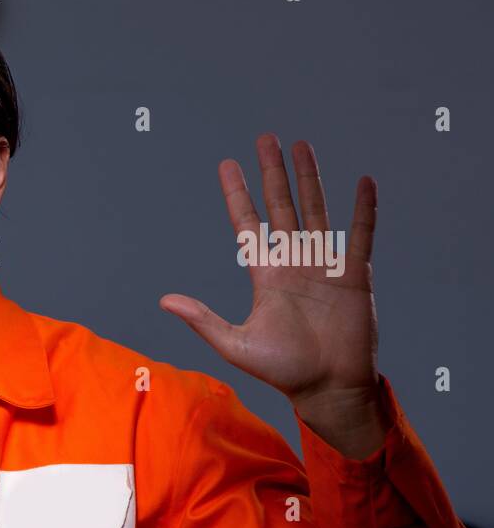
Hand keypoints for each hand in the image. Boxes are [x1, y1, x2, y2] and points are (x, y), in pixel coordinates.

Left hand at [160, 133, 379, 406]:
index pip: (247, 225)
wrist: (327, 389)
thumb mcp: (235, 343)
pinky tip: (363, 182)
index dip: (238, 195)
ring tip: (302, 146)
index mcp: (265, 276)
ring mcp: (324, 266)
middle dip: (273, 173)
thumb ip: (202, 319)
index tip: (228, 165)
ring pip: (316, 210)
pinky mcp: (354, 275)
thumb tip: (164, 301)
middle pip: (281, 207)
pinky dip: (363, 209)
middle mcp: (293, 263)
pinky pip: (360, 235)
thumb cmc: (284, 370)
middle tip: (265, 138)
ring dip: (309, 178)